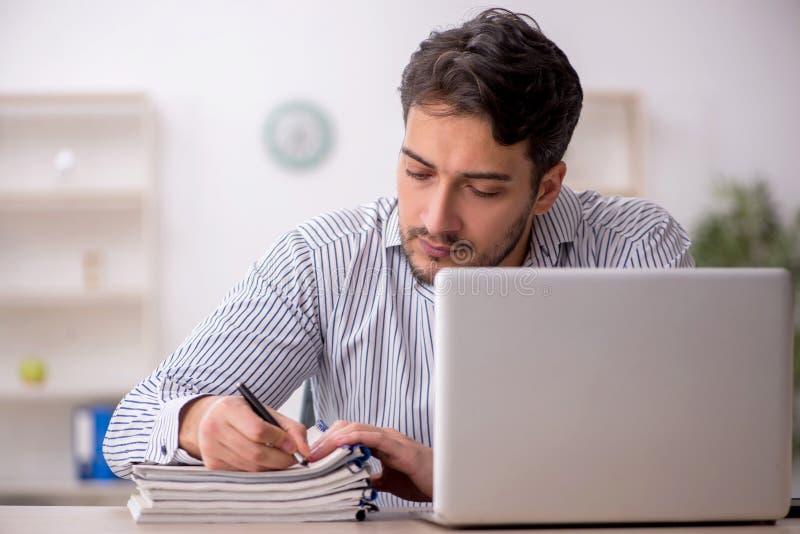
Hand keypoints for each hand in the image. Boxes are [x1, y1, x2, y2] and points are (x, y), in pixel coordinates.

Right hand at [178, 395, 310, 470]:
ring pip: (250, 468)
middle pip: (255, 453)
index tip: (293, 446)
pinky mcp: (211, 465)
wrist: (211, 417)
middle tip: (292, 459)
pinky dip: (257, 472)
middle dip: (280, 459)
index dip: (279, 440)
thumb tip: (305, 452)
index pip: (258, 430)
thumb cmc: (245, 414)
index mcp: (229, 409)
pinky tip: (263, 464)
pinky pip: (242, 474)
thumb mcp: (266, 411)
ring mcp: (210, 448)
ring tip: (279, 461)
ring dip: (271, 468)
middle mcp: (214, 428)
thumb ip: (290, 428)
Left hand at [308, 421, 432, 501]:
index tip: (313, 455)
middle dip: (326, 438)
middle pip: (348, 426)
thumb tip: (354, 483)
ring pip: (357, 428)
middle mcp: (384, 435)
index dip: (329, 440)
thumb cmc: (422, 480)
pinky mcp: (399, 447)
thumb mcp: (389, 481)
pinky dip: (355, 437)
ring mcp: (392, 438)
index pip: (349, 433)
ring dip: (334, 438)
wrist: (444, 483)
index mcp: (381, 442)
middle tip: (309, 454)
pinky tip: (341, 443)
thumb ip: (372, 478)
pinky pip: (373, 437)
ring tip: (318, 451)